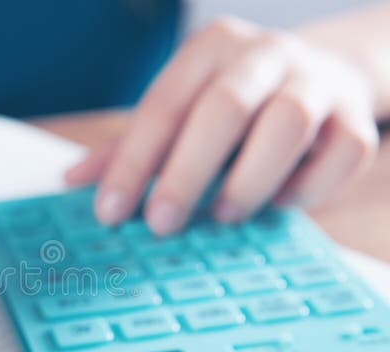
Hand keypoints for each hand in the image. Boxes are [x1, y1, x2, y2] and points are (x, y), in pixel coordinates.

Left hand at [67, 17, 378, 233]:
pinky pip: (342, 153)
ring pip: (287, 125)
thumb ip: (131, 146)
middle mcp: (262, 57)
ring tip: (223, 214)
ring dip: (250, 179)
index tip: (109, 212)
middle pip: (225, 109)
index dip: (133, 163)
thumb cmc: (233, 104)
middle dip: (186, 172)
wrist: (322, 74)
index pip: (162, 106)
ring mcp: (315, 82)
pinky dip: (309, 187)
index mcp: (208, 52)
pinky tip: (279, 202)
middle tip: (161, 224)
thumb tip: (72, 181)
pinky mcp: (354, 116)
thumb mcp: (178, 113)